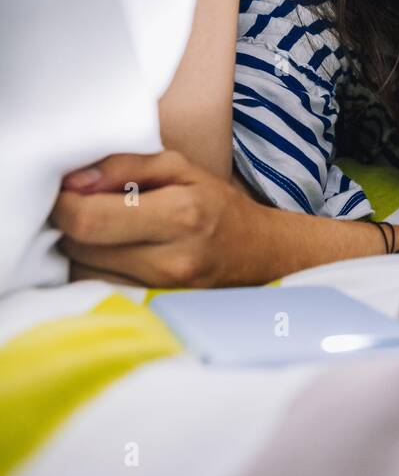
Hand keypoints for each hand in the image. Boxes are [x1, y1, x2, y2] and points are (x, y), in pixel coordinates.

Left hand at [50, 151, 307, 287]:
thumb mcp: (179, 167)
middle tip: (84, 204)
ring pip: (81, 272)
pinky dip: (93, 268)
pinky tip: (112, 252)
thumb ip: (124, 165)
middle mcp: (170, 261)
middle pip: (79, 247)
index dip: (64, 203)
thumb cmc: (215, 204)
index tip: (66, 189)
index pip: (89, 219)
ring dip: (80, 247)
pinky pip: (96, 289)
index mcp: (180, 214)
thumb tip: (73, 181)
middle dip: (68, 222)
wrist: (257, 254)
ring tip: (105, 228)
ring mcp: (161, 293)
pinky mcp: (152, 310)